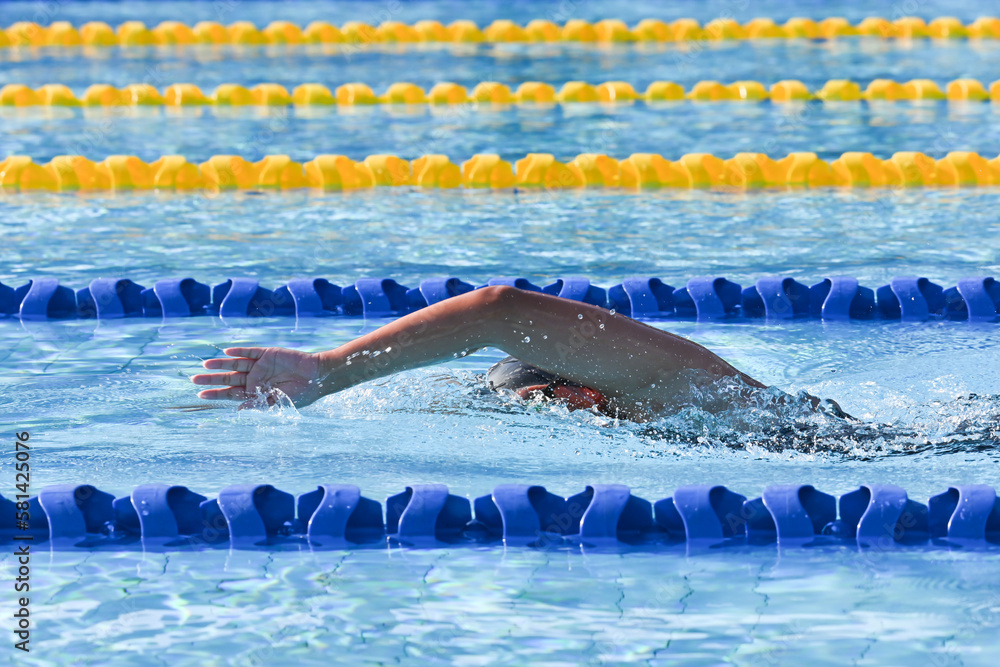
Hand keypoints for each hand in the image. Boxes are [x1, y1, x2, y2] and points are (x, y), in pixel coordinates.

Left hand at [191, 347, 326, 408]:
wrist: (318, 377)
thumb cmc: (301, 394)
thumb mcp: (279, 402)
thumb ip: (258, 404)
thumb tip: (238, 409)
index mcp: (257, 392)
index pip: (232, 393)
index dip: (217, 394)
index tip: (200, 395)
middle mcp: (256, 378)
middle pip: (229, 378)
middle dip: (212, 379)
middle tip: (194, 380)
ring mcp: (261, 365)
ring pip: (236, 364)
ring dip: (221, 364)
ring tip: (205, 364)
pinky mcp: (268, 353)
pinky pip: (251, 352)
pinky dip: (239, 351)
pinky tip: (226, 352)